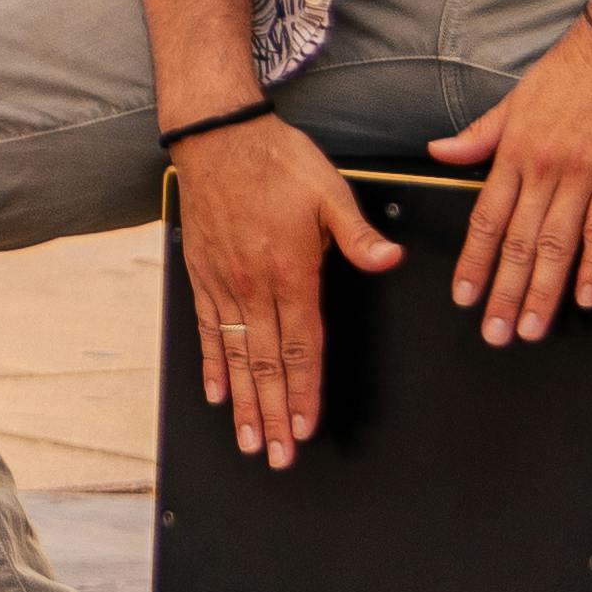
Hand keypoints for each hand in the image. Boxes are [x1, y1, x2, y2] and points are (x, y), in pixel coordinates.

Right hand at [173, 116, 403, 461]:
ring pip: (235, 356)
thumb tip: (390, 260)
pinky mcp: (202, 273)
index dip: (305, 392)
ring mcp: (224, 283)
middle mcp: (254, 286)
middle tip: (276, 456)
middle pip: (266, 364)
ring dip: (243, 402)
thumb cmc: (277, 160)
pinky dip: (211, 364)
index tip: (305, 429)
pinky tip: (217, 393)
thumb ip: (358, 235)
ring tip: (247, 440)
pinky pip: (207, 329)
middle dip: (274, 414)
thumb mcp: (330, 191)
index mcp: (291, 272)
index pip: (301, 347)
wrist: (217, 136)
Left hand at [428, 4, 591, 341]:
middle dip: (504, 292)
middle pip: (519, 242)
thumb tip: (439, 151)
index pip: (486, 218)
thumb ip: (478, 135)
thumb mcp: (513, 99)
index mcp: (514, 151)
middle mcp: (544, 167)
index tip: (465, 295)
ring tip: (532, 327)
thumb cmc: (569, 70)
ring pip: (557, 244)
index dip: (474, 261)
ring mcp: (583, 173)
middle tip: (495, 332)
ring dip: (543, 292)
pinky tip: (585, 297)